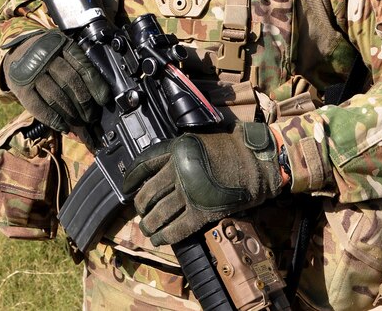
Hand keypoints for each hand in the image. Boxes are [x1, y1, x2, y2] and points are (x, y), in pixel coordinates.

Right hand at [4, 30, 110, 132]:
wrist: (16, 52)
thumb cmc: (46, 56)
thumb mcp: (63, 51)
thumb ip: (78, 67)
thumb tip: (99, 99)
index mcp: (62, 45)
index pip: (83, 66)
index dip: (96, 86)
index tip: (103, 101)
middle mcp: (46, 56)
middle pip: (70, 82)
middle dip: (84, 104)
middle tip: (91, 117)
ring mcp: (31, 72)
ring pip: (56, 96)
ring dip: (70, 114)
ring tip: (79, 124)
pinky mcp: (20, 88)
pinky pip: (39, 107)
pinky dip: (53, 119)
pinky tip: (63, 126)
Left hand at [121, 122, 285, 245]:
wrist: (255, 162)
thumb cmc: (227, 149)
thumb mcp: (194, 142)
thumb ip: (172, 154)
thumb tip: (151, 170)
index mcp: (175, 153)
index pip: (142, 167)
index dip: (130, 179)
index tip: (126, 187)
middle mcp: (178, 173)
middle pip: (147, 194)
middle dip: (141, 206)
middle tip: (141, 212)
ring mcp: (189, 194)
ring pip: (159, 214)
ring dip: (150, 224)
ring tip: (148, 228)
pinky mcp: (201, 213)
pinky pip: (177, 229)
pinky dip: (165, 236)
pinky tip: (160, 239)